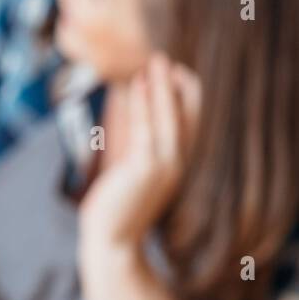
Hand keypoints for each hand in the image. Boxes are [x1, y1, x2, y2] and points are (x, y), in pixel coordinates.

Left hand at [80, 53, 200, 249]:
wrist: (112, 240)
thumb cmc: (117, 206)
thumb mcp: (127, 168)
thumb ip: (132, 142)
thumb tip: (126, 110)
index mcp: (175, 165)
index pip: (187, 124)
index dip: (184, 98)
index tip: (176, 73)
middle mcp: (177, 164)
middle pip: (185, 116)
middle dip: (178, 86)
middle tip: (169, 59)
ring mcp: (164, 166)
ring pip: (168, 117)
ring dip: (163, 87)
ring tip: (158, 61)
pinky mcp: (146, 168)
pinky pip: (146, 128)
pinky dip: (145, 103)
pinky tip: (139, 83)